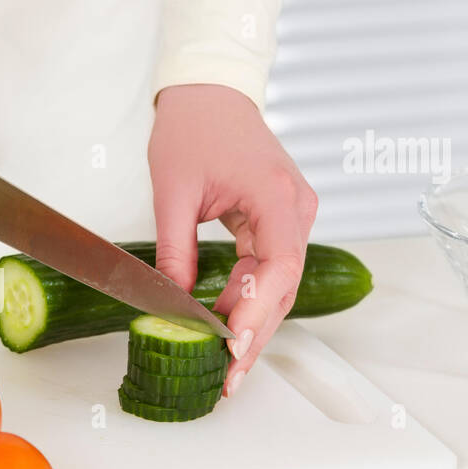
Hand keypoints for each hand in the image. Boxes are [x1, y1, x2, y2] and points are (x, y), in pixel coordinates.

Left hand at [148, 84, 317, 396]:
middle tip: (228, 377)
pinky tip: (225, 327)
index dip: (257, 311)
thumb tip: (172, 301)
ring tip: (226, 366)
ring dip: (254, 323)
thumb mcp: (173, 192)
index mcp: (276, 196)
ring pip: (279, 284)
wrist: (210, 91)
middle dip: (256, 334)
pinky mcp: (278, 220)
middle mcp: (295, 209)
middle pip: (284, 286)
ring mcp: (292, 215)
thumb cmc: (193, 127)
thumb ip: (175, 249)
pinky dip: (249, 299)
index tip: (233, 344)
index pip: (279, 267)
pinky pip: (269, 269)